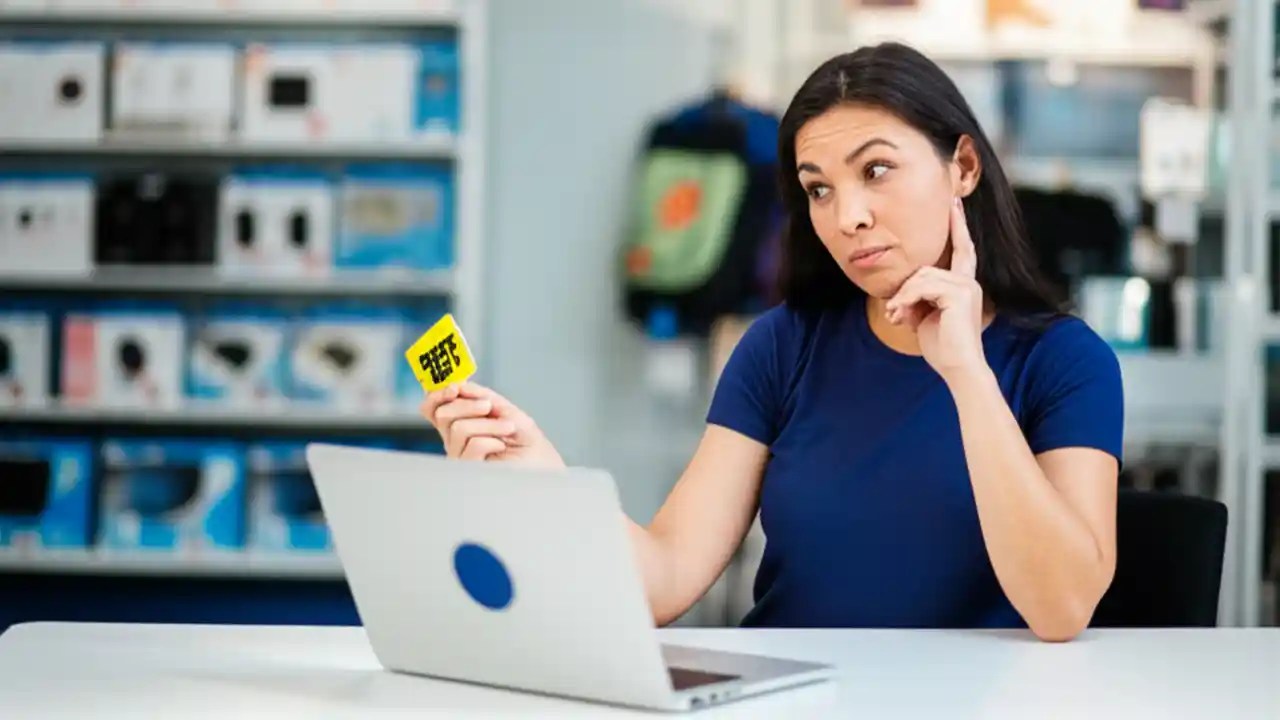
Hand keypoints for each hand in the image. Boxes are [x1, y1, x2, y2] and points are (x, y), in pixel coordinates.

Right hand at [420, 382, 565, 468]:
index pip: (433, 409)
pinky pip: (473, 444)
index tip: (455, 387)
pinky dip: (493, 440)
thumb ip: (484, 398)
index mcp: (461, 426)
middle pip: (443, 414)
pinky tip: (503, 447)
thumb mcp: (508, 412)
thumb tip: (461, 385)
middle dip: (467, 404)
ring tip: (508, 429)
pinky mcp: (470, 471)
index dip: (437, 395)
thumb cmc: (529, 443)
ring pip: (459, 428)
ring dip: (489, 424)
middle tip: (489, 407)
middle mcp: (456, 443)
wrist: (546, 467)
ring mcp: (461, 459)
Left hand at [885, 197, 986, 382]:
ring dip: (902, 298)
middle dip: (905, 291)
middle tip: (895, 314)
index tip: (955, 202)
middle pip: (925, 269)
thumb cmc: (942, 348)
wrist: (959, 368)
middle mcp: (968, 282)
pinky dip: (906, 300)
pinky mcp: (959, 294)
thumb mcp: (924, 317)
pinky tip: (902, 317)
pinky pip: (922, 286)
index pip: (962, 249)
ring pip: (920, 277)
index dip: (958, 226)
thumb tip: (899, 295)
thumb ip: (917, 298)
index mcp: (963, 285)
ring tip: (897, 318)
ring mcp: (966, 287)